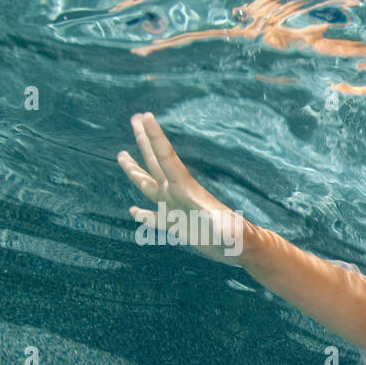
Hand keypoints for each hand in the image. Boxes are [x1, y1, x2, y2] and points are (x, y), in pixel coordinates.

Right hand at [117, 112, 255, 266]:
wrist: (244, 248)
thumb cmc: (239, 238)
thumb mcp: (230, 231)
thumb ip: (224, 227)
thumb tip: (222, 228)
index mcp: (187, 189)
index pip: (166, 158)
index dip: (155, 137)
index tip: (144, 115)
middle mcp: (178, 195)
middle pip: (155, 163)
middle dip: (144, 141)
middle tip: (135, 118)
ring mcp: (176, 210)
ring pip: (149, 186)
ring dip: (135, 171)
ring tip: (121, 155)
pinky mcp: (178, 227)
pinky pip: (154, 218)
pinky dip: (143, 216)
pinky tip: (133, 212)